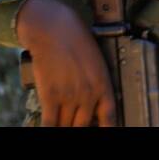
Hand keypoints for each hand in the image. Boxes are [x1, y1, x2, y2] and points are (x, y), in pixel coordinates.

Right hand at [15, 0, 117, 126]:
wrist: (54, 30)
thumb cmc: (76, 41)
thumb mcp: (96, 62)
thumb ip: (95, 83)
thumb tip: (91, 105)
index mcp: (103, 84)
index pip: (109, 117)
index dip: (106, 129)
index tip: (100, 129)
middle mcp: (89, 94)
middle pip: (84, 126)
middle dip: (79, 127)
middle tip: (74, 123)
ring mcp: (70, 96)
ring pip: (66, 126)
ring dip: (63, 126)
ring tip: (62, 123)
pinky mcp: (51, 97)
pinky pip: (50, 124)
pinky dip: (48, 129)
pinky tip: (50, 128)